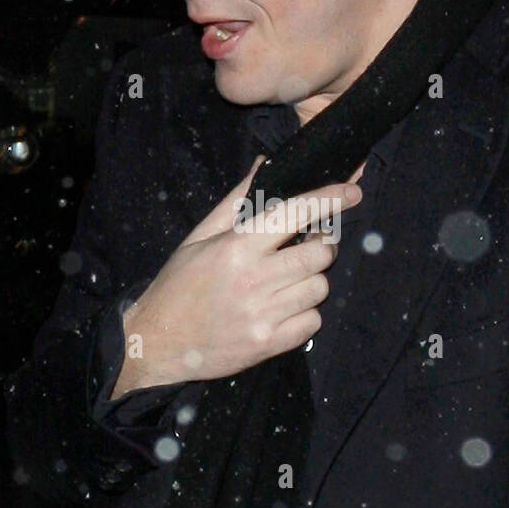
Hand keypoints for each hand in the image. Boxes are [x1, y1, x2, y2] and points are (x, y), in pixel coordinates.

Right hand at [113, 152, 364, 391]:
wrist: (156, 342)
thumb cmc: (179, 284)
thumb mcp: (200, 237)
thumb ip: (237, 201)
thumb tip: (264, 163)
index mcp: (237, 247)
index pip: (296, 213)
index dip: (329, 199)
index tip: (352, 191)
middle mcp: (253, 280)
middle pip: (321, 254)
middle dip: (321, 246)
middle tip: (306, 247)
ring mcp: (263, 315)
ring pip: (320, 288)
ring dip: (311, 281)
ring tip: (287, 282)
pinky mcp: (268, 344)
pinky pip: (312, 322)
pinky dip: (305, 314)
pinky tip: (283, 309)